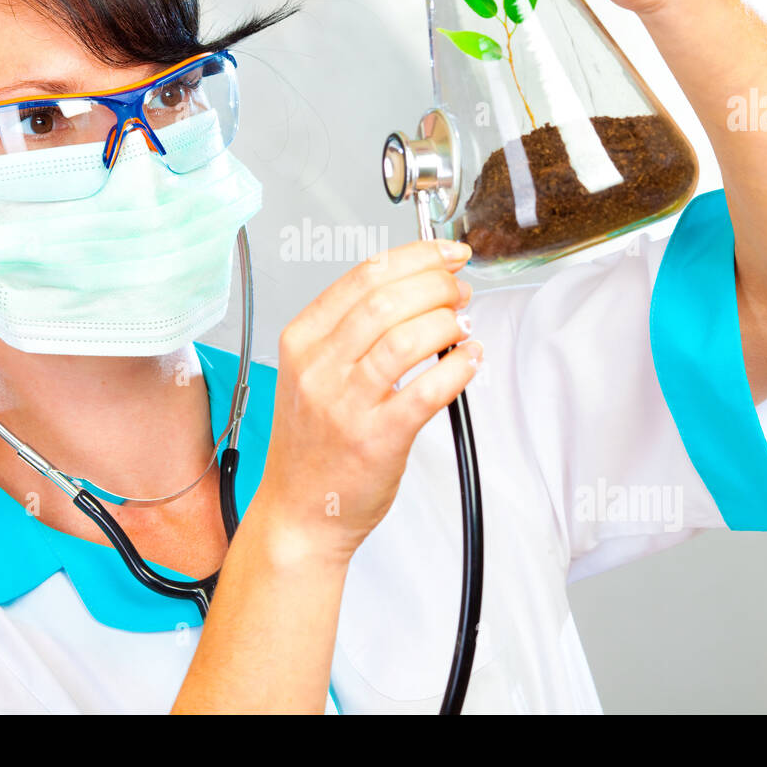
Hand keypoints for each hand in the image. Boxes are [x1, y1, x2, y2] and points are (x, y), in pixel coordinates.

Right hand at [256, 240, 481, 563]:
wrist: (298, 512)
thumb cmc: (310, 445)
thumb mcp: (312, 374)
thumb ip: (352, 331)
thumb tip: (416, 287)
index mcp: (302, 341)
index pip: (364, 275)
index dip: (417, 256)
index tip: (447, 254)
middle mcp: (319, 368)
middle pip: (388, 299)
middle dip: (437, 285)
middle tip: (460, 291)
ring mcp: (346, 404)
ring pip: (407, 337)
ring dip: (448, 322)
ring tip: (463, 325)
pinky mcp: (377, 438)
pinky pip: (427, 390)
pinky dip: (457, 367)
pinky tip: (468, 360)